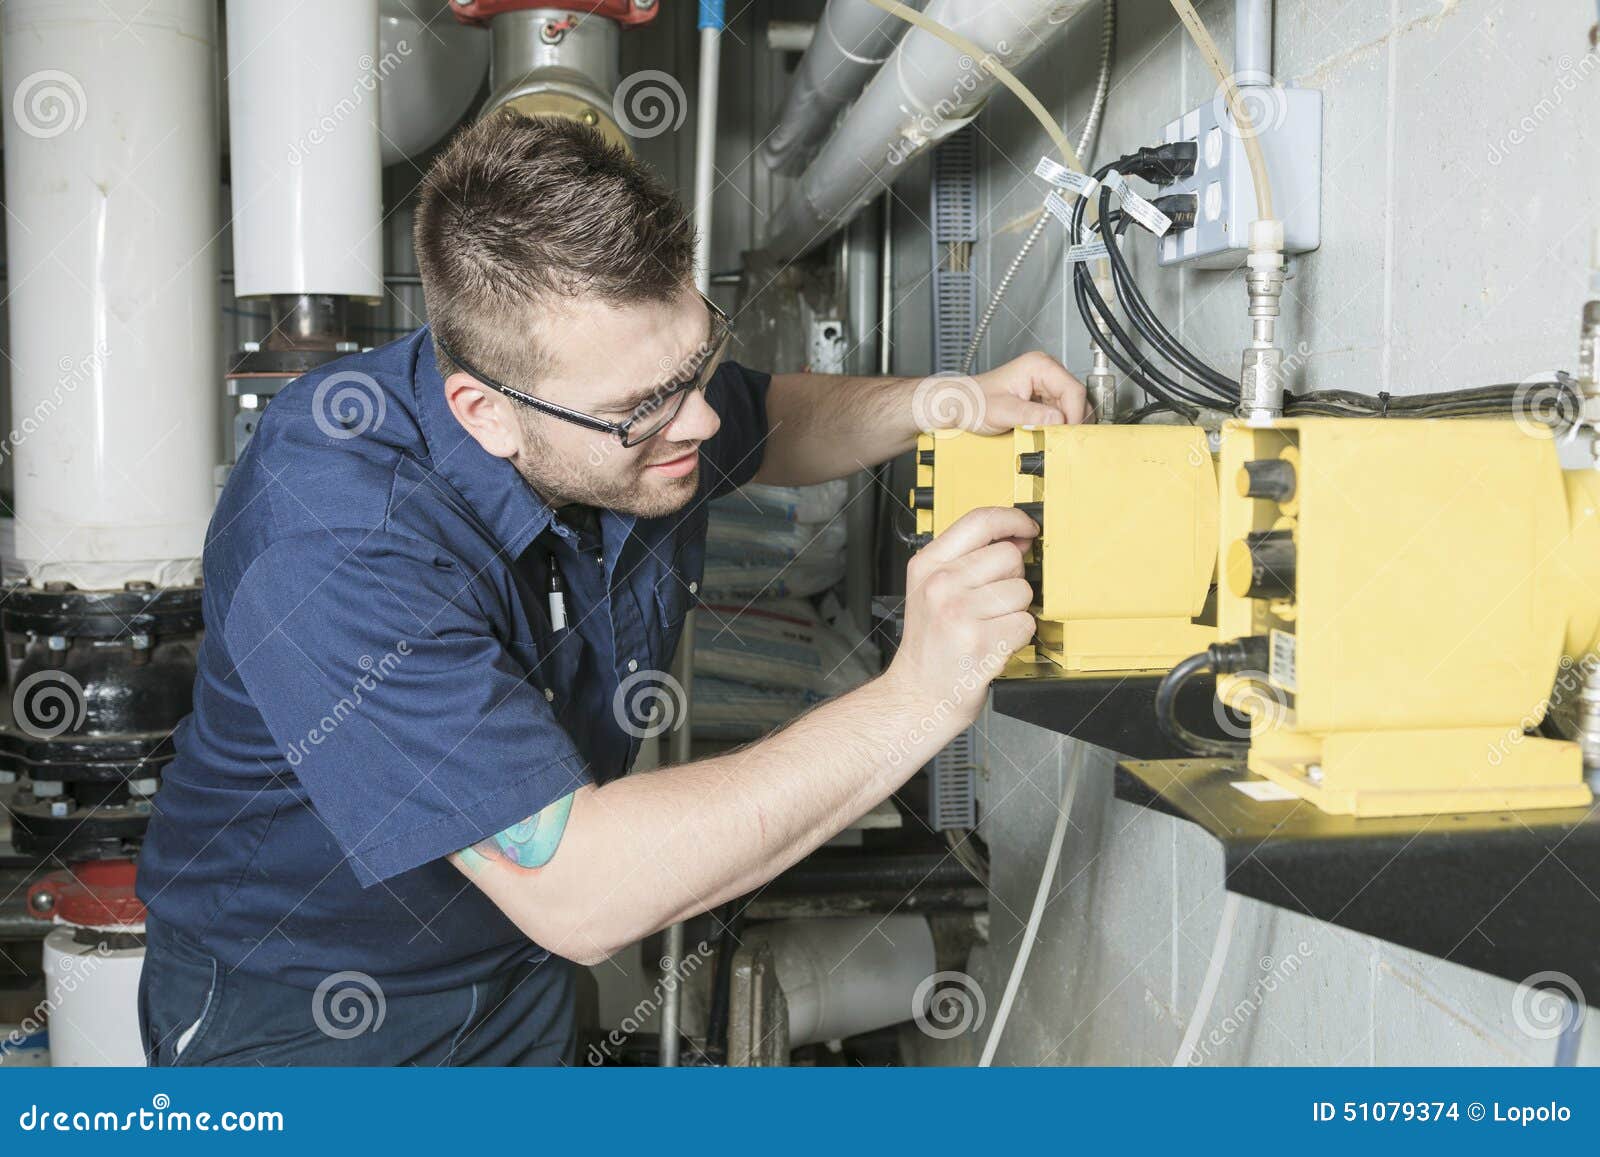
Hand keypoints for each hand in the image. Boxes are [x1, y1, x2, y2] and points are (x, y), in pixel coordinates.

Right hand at [884, 506, 1038, 728]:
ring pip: (1022, 591)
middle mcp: (940, 585)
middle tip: (991, 603)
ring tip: (989, 627)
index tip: (1028, 529)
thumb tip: (1017, 539)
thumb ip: (968, 560)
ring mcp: (959, 613)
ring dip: (1015, 612)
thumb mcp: (931, 590)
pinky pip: (1026, 623)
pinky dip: (1017, 637)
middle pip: (1009, 556)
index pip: (979, 521)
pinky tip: (994, 644)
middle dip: (1011, 579)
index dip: (1012, 520)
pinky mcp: (980, 642)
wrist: (918, 695)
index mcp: (927, 566)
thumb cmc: (930, 646)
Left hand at [960, 351, 1091, 433]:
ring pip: (1072, 409)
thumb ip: (1030, 416)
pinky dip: (1058, 428)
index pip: (1073, 390)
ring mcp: (1045, 387)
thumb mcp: (1002, 411)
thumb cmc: (974, 402)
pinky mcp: (1043, 400)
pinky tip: (1047, 435)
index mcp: (1038, 366)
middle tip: (1062, 441)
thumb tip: (1058, 421)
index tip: (1068, 434)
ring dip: (1065, 426)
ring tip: (1051, 439)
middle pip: (1077, 399)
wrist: (960, 407)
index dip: (1075, 415)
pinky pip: (1061, 415)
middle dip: (1072, 422)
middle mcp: (1045, 373)